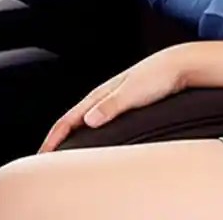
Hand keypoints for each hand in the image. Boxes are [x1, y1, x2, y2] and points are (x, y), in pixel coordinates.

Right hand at [38, 47, 188, 152]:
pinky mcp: (125, 102)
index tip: (42, 154)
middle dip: (56, 138)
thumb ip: (111, 106)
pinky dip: (87, 130)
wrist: (180, 64)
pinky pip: (98, 119)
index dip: (53, 138)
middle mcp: (104, 95)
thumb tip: (88, 120)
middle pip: (72, 119)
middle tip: (45, 157)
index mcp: (101, 94)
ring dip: (70, 134)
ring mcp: (114, 98)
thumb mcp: (134, 92)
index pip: (69, 119)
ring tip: (62, 150)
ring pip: (83, 119)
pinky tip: (91, 137)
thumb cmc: (160, 75)